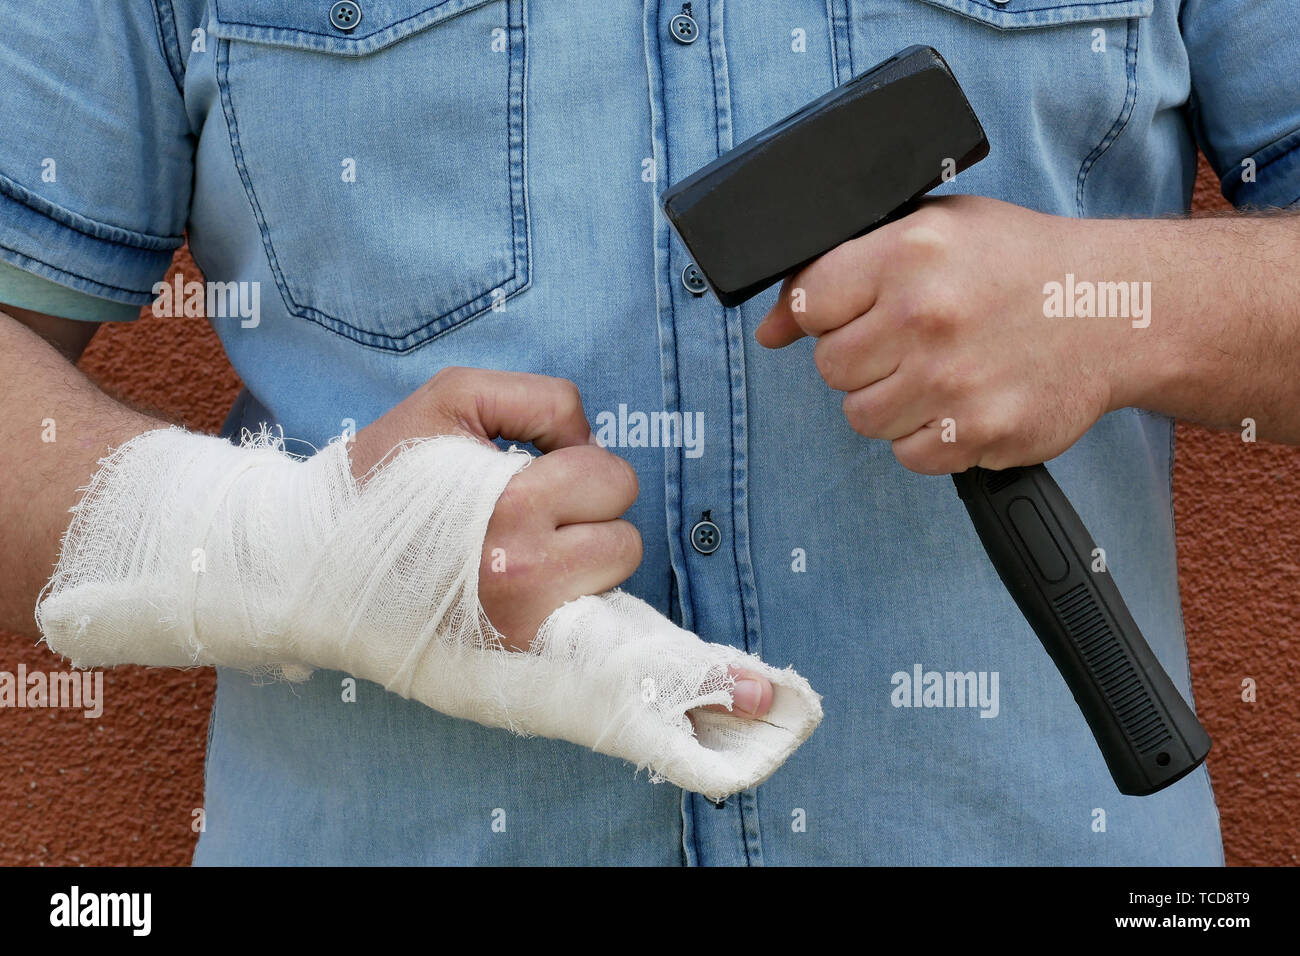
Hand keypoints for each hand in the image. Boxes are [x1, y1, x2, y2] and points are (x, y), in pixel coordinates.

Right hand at [352, 367, 773, 718]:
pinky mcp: (517, 662)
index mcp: (511, 507)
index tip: (528, 473)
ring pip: (612, 587)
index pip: (610, 478)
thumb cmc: (387, 474)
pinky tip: (526, 595)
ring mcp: (524, 629)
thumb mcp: (452, 398)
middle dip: (587, 519)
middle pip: (626, 539)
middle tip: (528, 516)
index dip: (574, 466)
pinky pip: (590, 630)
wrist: (317, 564)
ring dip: (581, 564)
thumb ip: (541, 400)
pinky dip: (571, 607)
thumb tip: (593, 444)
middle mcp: (524, 577)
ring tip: (520, 553)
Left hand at [755, 195, 1130, 473]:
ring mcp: (953, 381)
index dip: (827, 313)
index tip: (855, 313)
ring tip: (940, 370)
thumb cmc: (1016, 266)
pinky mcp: (980, 433)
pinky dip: (929, 438)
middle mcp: (926, 317)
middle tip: (911, 341)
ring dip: (892, 402)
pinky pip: (909, 455)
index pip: (809, 303)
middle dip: (862, 359)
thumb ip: (841, 270)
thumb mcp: (931, 232)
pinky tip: (963, 401)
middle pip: (830, 368)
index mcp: (908, 253)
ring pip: (862, 418)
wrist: (1117, 309)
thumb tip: (770, 329)